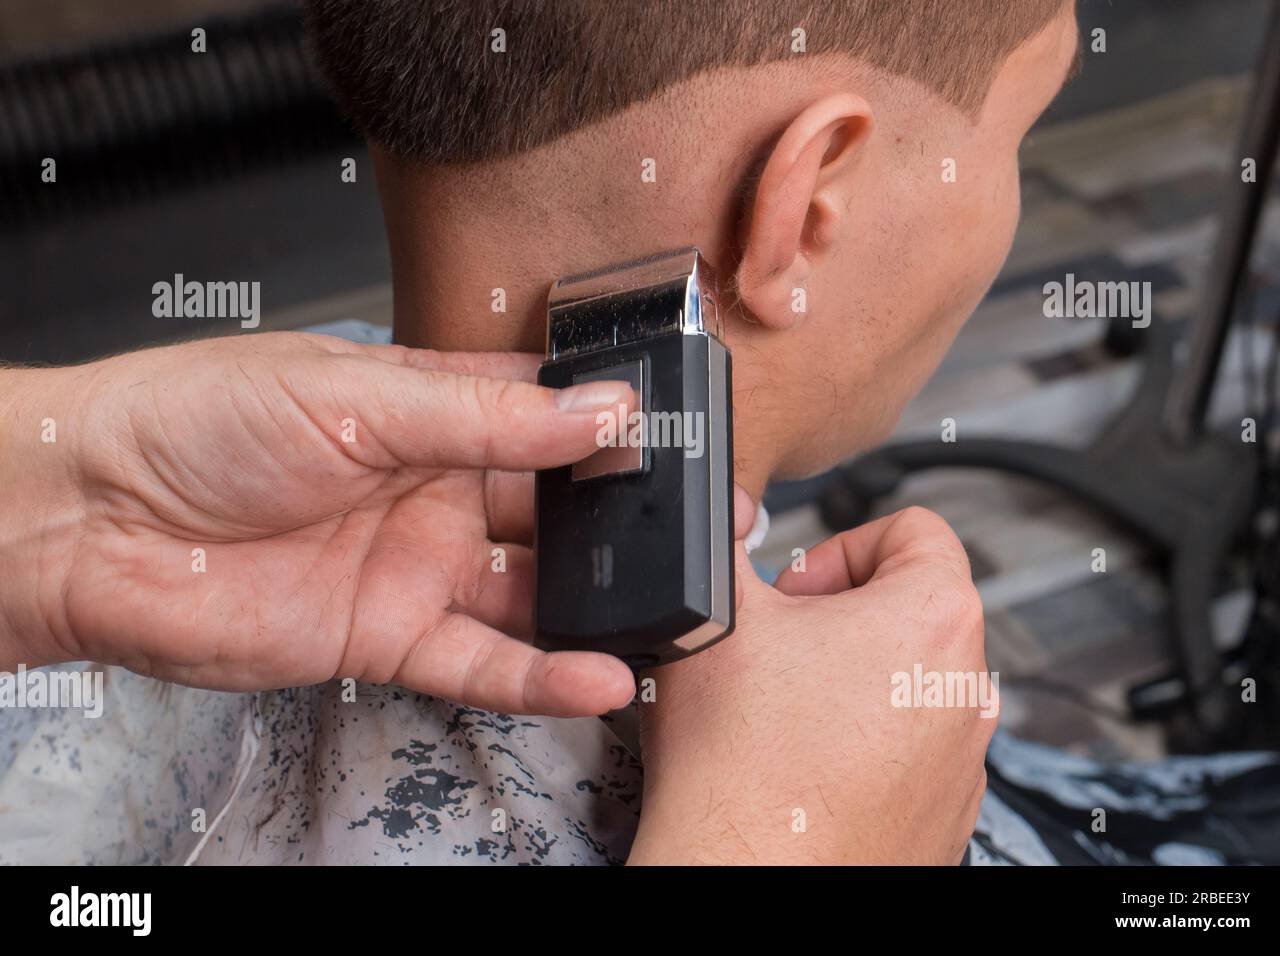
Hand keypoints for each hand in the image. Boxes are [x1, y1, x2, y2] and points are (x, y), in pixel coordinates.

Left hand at [0, 332, 637, 715]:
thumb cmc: (197, 421)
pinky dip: (542, 676)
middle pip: (554, 509)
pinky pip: (481, 661)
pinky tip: (598, 677)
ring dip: (596, 609)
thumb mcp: (357, 397)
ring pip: (530, 595)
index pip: (545, 413)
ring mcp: (416, 566)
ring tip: (669, 616)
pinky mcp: (386, 637)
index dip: (612, 422)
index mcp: (430, 410)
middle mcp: (434, 489)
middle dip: (624, 522)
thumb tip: (598, 410)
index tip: (678, 436)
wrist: (93, 519)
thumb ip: (484, 417)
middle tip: (698, 530)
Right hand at [630, 505, 994, 863]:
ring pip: (910, 681)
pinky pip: (910, 749)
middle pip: (912, 607)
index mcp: (935, 618)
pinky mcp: (944, 812)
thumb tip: (732, 516)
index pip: (914, 529)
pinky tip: (804, 761)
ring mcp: (962, 758)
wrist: (743, 876)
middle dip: (840, 615)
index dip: (839, 547)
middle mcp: (968, 687)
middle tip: (779, 648)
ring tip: (784, 710)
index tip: (798, 590)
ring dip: (851, 680)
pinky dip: (864, 744)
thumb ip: (733, 541)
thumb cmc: (740, 766)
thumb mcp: (717, 612)